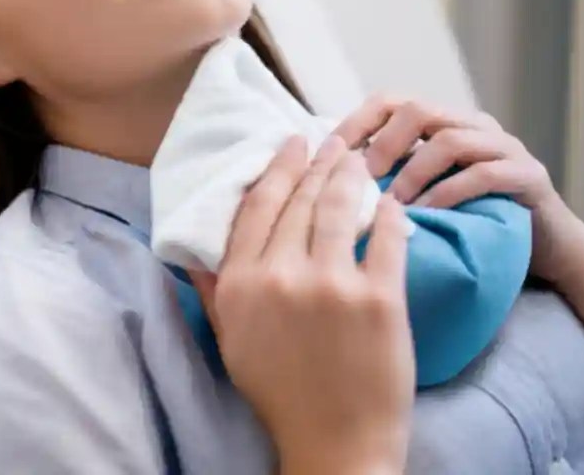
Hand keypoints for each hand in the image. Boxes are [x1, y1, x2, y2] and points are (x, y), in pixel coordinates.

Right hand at [190, 135, 413, 474]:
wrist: (337, 445)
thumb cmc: (281, 396)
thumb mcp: (232, 344)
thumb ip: (215, 292)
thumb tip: (193, 253)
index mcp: (242, 285)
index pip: (257, 208)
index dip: (276, 170)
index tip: (290, 145)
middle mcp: (282, 277)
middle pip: (300, 201)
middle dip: (317, 162)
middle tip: (331, 141)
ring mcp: (333, 285)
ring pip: (340, 209)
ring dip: (350, 175)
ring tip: (358, 158)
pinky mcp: (379, 298)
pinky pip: (387, 238)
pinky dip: (389, 214)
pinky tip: (390, 200)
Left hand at [331, 94, 583, 287]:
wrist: (548, 251)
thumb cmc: (472, 226)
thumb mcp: (424, 197)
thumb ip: (388, 181)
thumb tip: (325, 185)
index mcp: (442, 124)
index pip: (390, 101)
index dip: (356, 122)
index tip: (327, 154)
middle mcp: (472, 125)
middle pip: (418, 108)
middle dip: (383, 143)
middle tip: (361, 180)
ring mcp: (503, 147)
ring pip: (448, 139)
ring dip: (413, 172)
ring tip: (392, 205)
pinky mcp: (527, 176)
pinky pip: (483, 174)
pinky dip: (449, 194)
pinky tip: (427, 216)